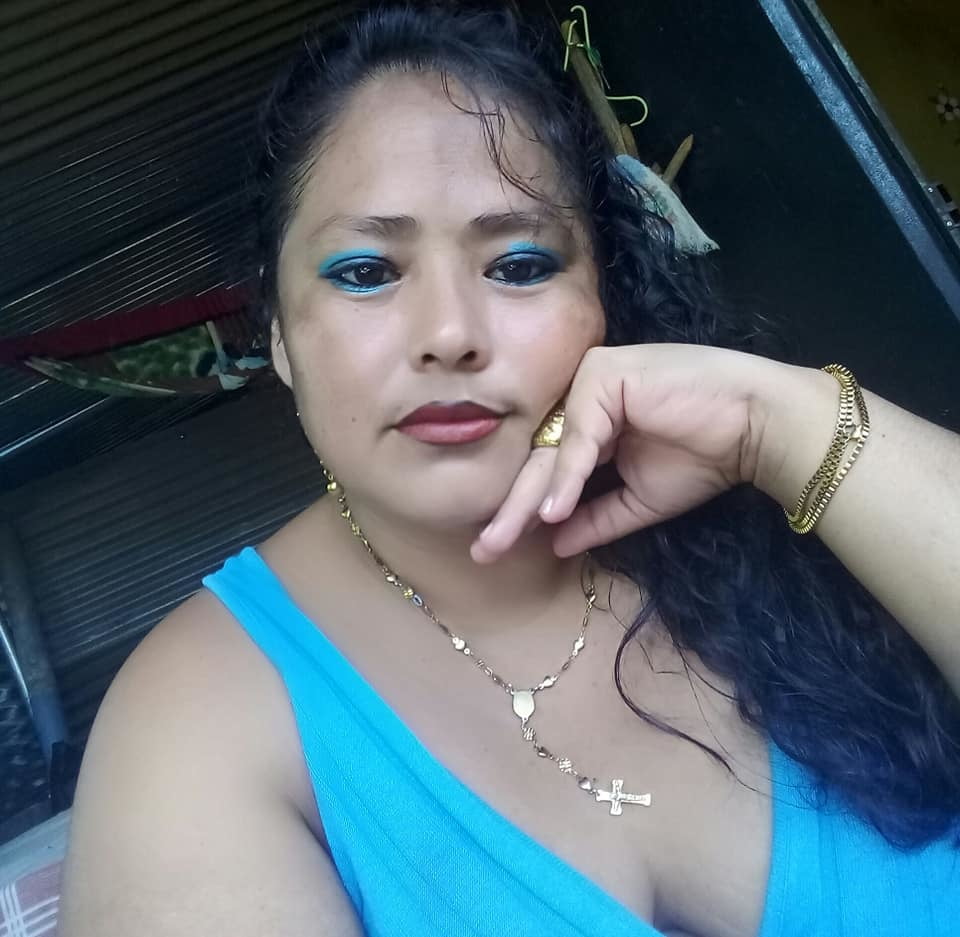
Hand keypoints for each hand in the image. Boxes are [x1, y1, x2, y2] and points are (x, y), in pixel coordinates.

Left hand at [471, 343, 801, 562]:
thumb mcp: (639, 498)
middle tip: (482, 550)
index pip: (548, 468)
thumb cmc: (706, 455)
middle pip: (540, 459)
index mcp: (589, 422)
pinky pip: (579, 435)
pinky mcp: (603, 373)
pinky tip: (552, 512)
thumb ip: (595, 517)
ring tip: (500, 540)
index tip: (496, 547)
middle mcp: (581, 397)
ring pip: (551, 449)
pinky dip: (566, 474)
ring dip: (526, 499)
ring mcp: (588, 380)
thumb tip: (554, 544)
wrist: (757, 425)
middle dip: (511, 509)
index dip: (523, 509)